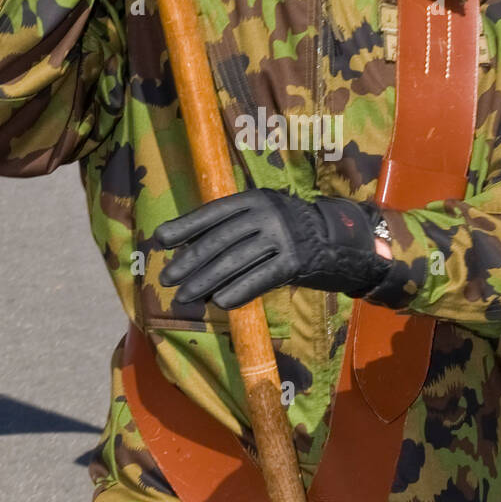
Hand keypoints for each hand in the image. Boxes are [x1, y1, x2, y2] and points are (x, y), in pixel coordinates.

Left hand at [154, 188, 391, 309]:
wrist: (339, 241)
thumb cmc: (291, 232)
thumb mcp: (264, 218)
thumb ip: (233, 229)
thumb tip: (190, 250)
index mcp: (255, 199)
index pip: (213, 212)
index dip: (186, 226)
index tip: (160, 240)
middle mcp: (267, 214)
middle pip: (220, 240)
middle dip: (190, 262)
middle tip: (167, 279)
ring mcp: (282, 237)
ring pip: (234, 261)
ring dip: (205, 281)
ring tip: (185, 296)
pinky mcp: (294, 261)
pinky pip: (260, 278)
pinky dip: (238, 291)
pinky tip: (219, 302)